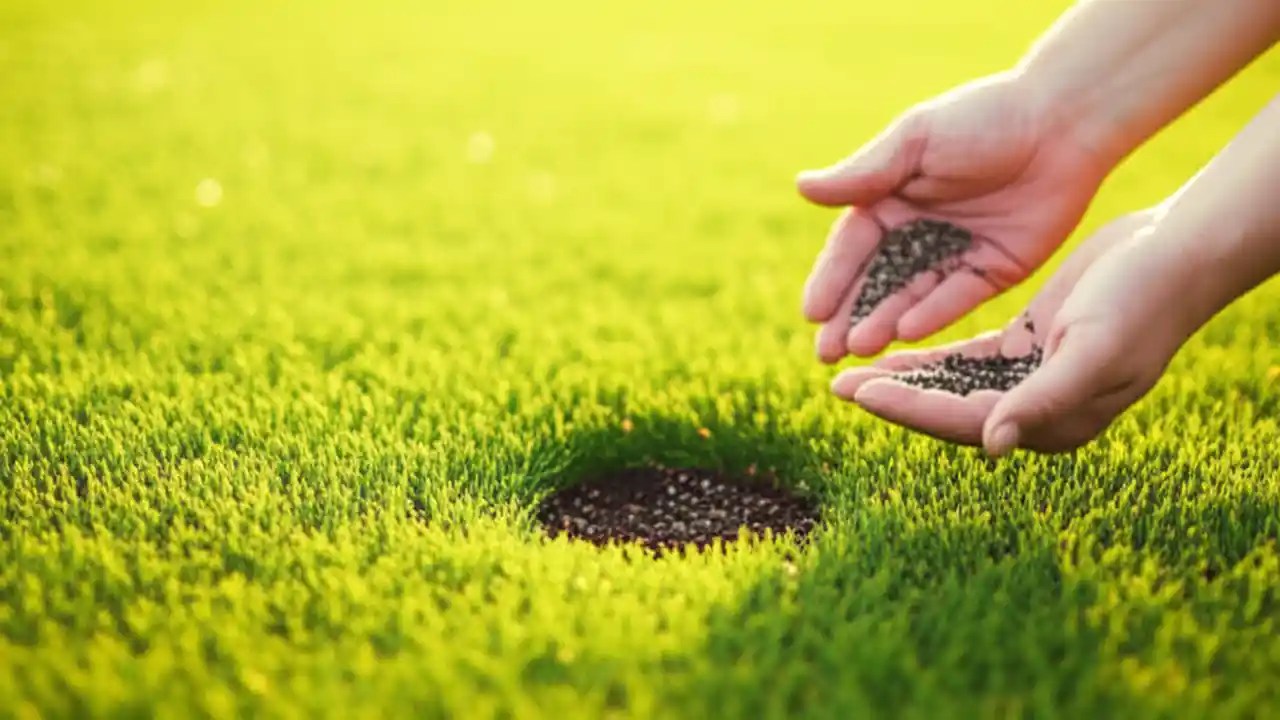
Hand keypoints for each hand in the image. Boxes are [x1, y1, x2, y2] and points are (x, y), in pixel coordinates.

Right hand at [798, 71, 1112, 361]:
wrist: (1064, 121)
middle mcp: (916, 232)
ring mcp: (954, 254)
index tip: (811, 312)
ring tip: (858, 348)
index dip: (831, 281)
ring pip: (911, 297)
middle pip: (875, 282)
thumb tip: (801, 187)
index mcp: (889, 199)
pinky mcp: (991, 271)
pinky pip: (957, 298)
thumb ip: (864, 173)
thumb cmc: (983, 117)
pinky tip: (906, 332)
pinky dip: (931, 314)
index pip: (851, 248)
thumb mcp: (916, 141)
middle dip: (848, 317)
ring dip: (883, 322)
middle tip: (826, 352)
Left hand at [831, 209, 1198, 455]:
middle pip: (947, 409)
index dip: (906, 407)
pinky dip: (931, 356)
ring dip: (904, 379)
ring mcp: (1030, 379)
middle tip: (836, 385)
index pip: (961, 421)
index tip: (855, 393)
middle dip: (892, 398)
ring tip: (852, 370)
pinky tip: (895, 349)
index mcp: (1052, 421)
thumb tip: (991, 445)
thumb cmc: (1142, 301)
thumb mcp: (1093, 349)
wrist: (1175, 255)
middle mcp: (1036, 409)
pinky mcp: (1025, 346)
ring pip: (951, 385)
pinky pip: (966, 359)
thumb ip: (1042, 399)